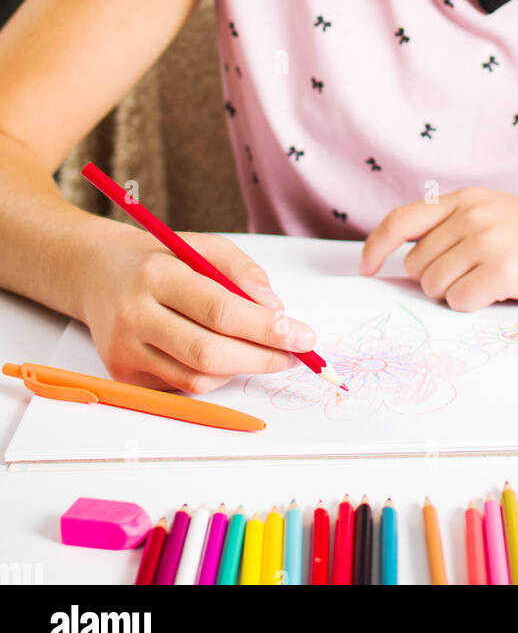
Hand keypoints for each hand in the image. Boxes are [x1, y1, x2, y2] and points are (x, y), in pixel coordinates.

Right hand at [81, 222, 316, 393]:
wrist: (99, 274)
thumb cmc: (162, 259)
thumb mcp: (205, 247)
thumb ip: (245, 274)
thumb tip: (277, 312)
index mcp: (157, 275)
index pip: (220, 310)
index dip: (266, 328)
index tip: (303, 336)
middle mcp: (134, 314)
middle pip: (209, 352)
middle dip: (261, 357)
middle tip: (294, 354)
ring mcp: (124, 349)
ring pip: (197, 378)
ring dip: (242, 369)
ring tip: (264, 352)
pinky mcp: (122, 374)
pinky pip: (182, 386)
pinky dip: (214, 376)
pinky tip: (223, 355)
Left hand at [360, 186, 517, 309]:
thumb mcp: (501, 219)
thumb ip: (459, 231)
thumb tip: (411, 264)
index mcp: (468, 200)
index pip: (401, 219)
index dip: (376, 246)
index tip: (367, 268)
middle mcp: (471, 214)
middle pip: (415, 266)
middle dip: (437, 283)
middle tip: (478, 281)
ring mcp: (486, 238)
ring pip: (435, 288)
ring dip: (460, 296)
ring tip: (498, 285)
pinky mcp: (503, 266)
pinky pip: (460, 302)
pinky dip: (477, 306)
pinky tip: (508, 292)